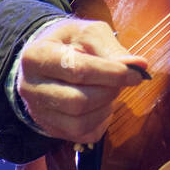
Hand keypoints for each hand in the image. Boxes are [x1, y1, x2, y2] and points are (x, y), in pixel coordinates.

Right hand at [16, 17, 148, 143]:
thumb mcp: (88, 34)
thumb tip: (139, 66)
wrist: (47, 58)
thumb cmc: (70, 42)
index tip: (135, 74)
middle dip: (109, 92)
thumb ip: (112, 49)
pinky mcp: (50, 128)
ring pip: (79, 123)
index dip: (111, 74)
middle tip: (122, 81)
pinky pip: (82, 135)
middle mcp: (30, 88)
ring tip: (111, 90)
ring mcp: (38, 112)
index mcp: (36, 57)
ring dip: (106, 108)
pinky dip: (101, 122)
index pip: (77, 70)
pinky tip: (102, 104)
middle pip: (77, 102)